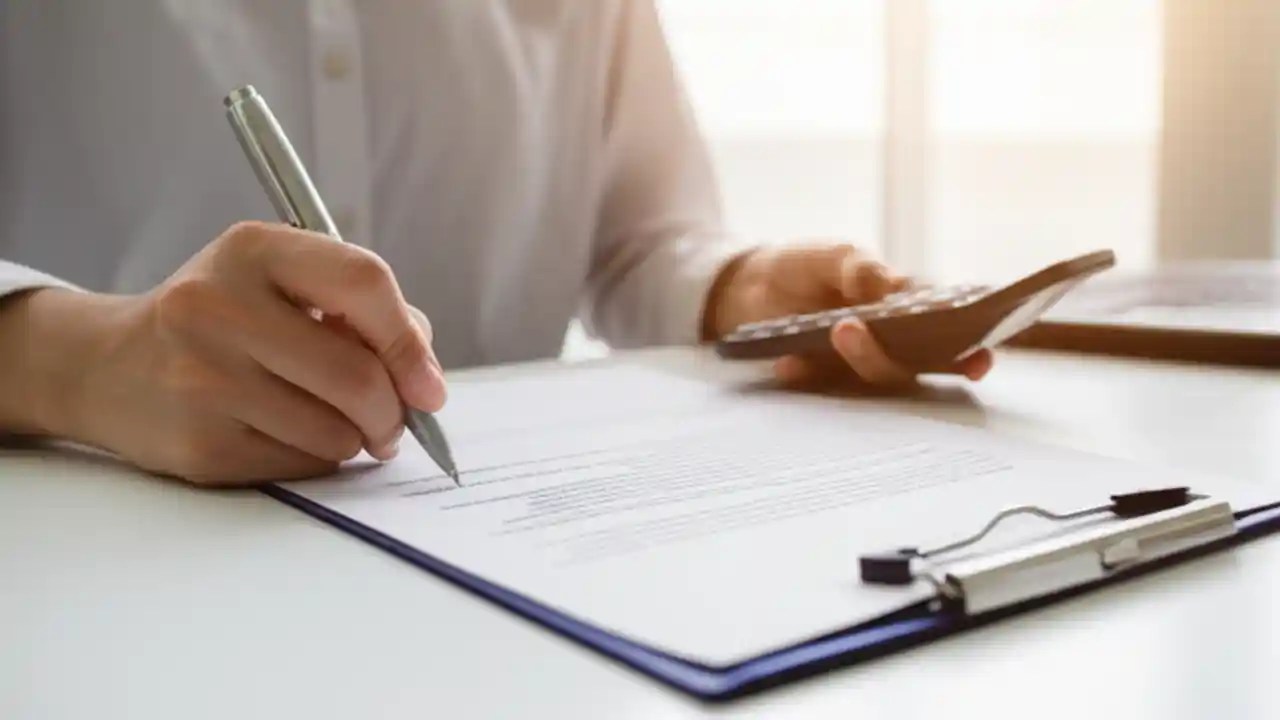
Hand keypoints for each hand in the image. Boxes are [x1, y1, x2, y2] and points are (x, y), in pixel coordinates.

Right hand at [0, 222, 444, 485]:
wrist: (112, 367)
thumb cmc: (226, 320)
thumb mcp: (282, 282)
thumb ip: (363, 311)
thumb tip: (424, 378)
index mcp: (253, 250)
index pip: (364, 282)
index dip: (410, 341)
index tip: (429, 384)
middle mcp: (217, 307)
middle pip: (356, 374)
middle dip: (394, 411)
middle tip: (395, 421)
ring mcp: (201, 378)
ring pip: (336, 431)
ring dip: (357, 438)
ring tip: (335, 421)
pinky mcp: (197, 444)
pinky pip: (302, 464)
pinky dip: (318, 458)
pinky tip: (288, 434)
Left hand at [704, 242, 992, 386]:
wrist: (751, 285)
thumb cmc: (808, 266)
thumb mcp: (834, 255)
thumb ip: (860, 268)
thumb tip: (887, 288)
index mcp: (907, 305)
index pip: (949, 329)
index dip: (971, 349)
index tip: (978, 359)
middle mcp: (890, 341)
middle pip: (910, 363)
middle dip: (889, 353)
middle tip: (852, 326)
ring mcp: (856, 363)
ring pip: (872, 378)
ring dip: (856, 359)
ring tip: (834, 330)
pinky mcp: (822, 379)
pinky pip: (822, 387)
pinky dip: (806, 373)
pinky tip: (788, 363)